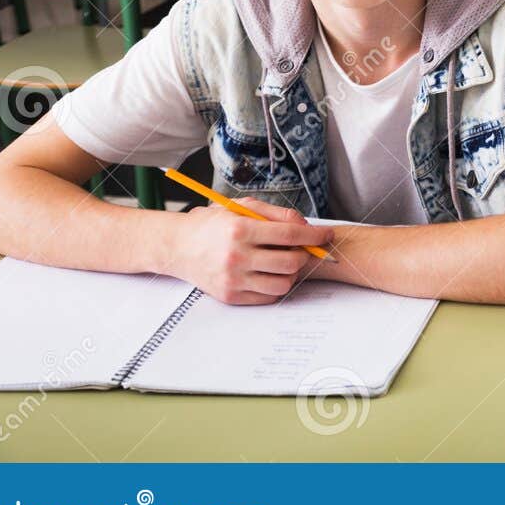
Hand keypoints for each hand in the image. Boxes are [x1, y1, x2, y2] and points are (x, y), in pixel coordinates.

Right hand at [169, 198, 331, 304]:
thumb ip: (277, 214)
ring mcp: (232, 280)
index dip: (314, 235)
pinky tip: (269, 273)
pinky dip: (276, 286)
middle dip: (305, 255)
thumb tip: (306, 226)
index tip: (327, 235)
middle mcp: (236, 257)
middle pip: (291, 262)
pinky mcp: (230, 296)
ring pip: (283, 284)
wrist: (178, 247)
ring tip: (284, 261)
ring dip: (292, 273)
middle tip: (301, 249)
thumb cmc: (213, 224)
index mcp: (240, 230)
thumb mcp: (243, 207)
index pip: (290, 234)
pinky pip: (268, 297)